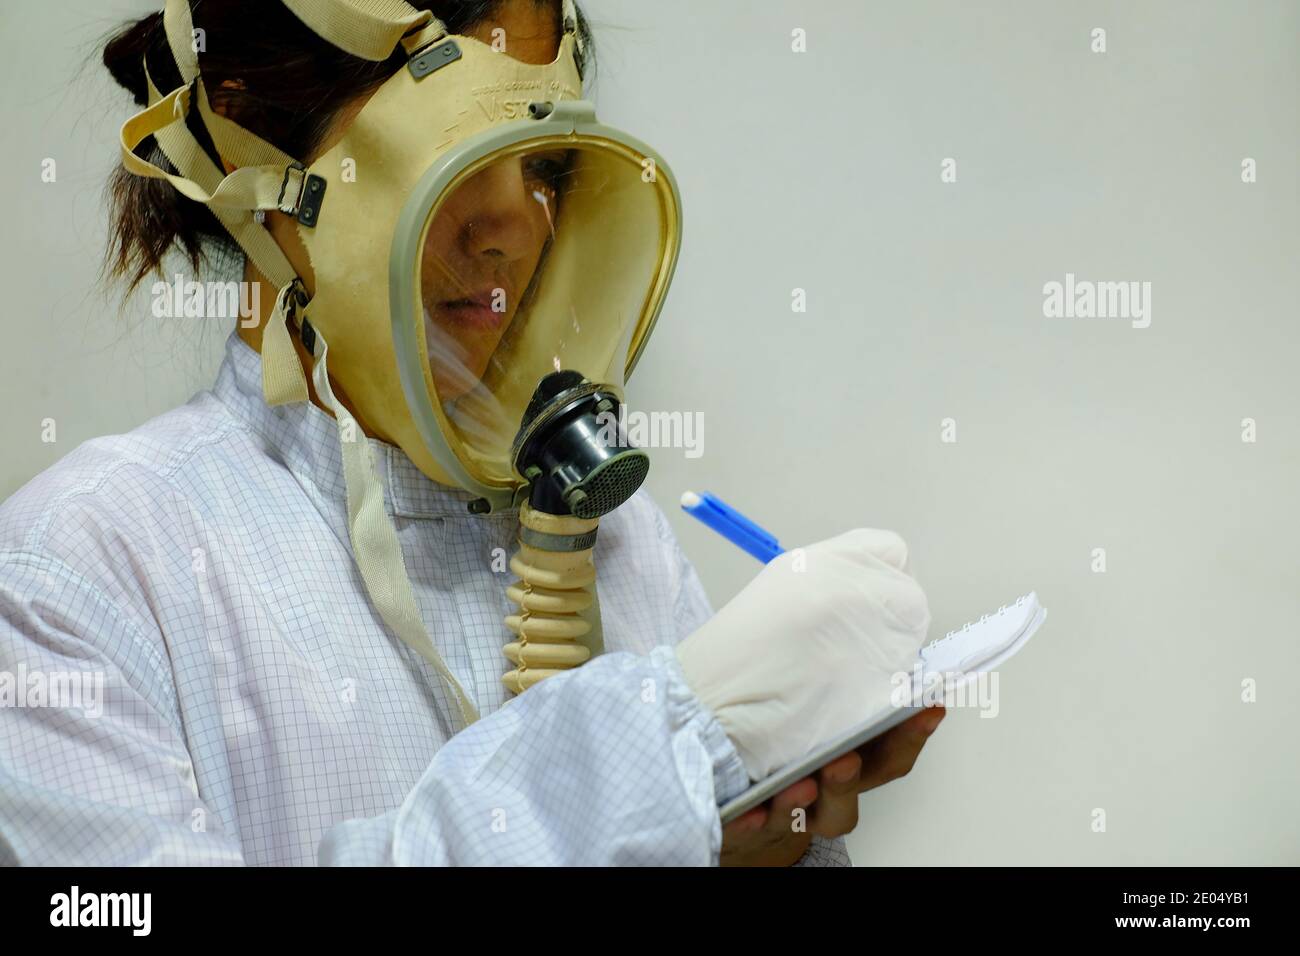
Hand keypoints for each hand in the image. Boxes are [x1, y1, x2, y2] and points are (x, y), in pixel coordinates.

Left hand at [719, 707, 944, 865]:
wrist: (740, 796)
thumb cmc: (787, 747)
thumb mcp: (818, 710)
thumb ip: (840, 689)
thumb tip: (869, 637)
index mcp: (852, 763)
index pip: (890, 756)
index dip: (911, 735)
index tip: (928, 709)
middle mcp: (827, 793)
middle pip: (851, 794)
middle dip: (851, 778)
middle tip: (847, 758)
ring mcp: (792, 811)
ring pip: (806, 816)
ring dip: (804, 801)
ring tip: (801, 785)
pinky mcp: (754, 822)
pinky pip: (754, 828)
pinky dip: (753, 821)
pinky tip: (749, 810)